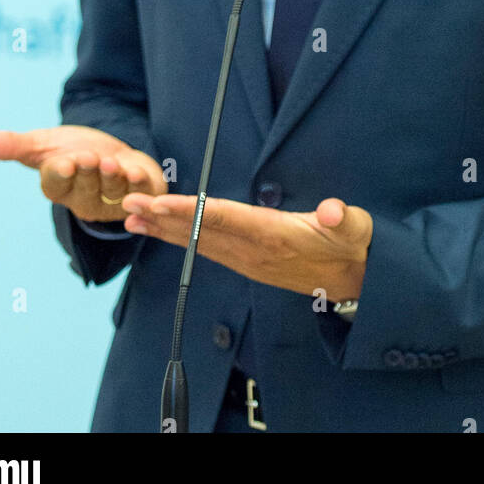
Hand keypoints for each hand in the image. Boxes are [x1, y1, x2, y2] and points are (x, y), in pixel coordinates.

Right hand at [0, 125, 167, 222]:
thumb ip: (9, 145)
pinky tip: (137, 173)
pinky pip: (141, 191)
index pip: (56, 185)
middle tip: (89, 157)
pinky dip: (139, 182)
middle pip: (85, 187)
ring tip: (113, 162)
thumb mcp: (41, 144)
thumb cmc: (73, 150)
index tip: (64, 161)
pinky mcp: (141, 193)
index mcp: (60, 187)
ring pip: (113, 189)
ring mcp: (114, 199)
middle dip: (88, 171)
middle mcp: (85, 199)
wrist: (114, 151)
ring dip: (113, 177)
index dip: (60, 174)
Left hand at [120, 193, 371, 300]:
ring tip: (132, 217)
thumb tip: (333, 211)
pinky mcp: (246, 263)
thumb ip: (343, 218)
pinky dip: (180, 238)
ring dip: (164, 229)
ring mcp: (247, 261)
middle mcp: (254, 251)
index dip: (190, 211)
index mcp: (274, 236)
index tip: (160, 203)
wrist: (354, 280)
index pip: (224, 220)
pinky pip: (205, 249)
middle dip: (162, 218)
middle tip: (128, 203)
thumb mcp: (355, 227)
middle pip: (201, 232)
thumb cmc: (350, 244)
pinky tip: (161, 230)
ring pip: (198, 243)